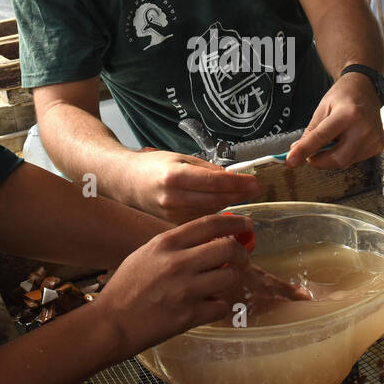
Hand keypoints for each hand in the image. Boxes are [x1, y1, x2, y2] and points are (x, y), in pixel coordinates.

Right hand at [95, 213, 256, 354]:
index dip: (234, 223)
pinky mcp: (189, 316)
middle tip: (242, 259)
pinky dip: (218, 307)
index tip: (246, 225)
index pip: (210, 224)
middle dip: (241, 254)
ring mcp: (185, 290)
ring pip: (230, 278)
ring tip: (221, 284)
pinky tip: (207, 306)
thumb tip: (209, 240)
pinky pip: (221, 306)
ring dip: (231, 281)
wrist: (111, 323)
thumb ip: (175, 245)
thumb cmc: (126, 288)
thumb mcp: (146, 254)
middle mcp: (178, 263)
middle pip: (228, 249)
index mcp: (166, 244)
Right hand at [125, 150, 260, 223]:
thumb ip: (206, 169)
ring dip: (230, 204)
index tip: (255, 182)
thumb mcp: (180, 158)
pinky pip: (200, 219)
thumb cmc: (154, 166)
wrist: (127, 183)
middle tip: (256, 189)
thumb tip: (232, 177)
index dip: (238, 183)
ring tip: (244, 195)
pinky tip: (224, 206)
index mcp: (175, 177)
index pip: (214, 182)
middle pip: (216, 200)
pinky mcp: (172, 225)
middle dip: (239, 194)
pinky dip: (215, 213)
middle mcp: (173, 198)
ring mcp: (172, 214)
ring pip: (211, 212)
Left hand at [285, 73, 383, 168]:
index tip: (291, 161)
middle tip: (310, 155)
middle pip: (337, 158)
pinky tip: (345, 141)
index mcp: (348, 114)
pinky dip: (344, 155)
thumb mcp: (322, 108)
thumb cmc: (344, 96)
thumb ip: (310, 132)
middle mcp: (364, 127)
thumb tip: (296, 151)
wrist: (366, 89)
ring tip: (332, 140)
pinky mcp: (377, 146)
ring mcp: (373, 138)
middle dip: (319, 161)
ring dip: (331, 157)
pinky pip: (354, 160)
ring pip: (345, 162)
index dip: (304, 151)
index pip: (321, 137)